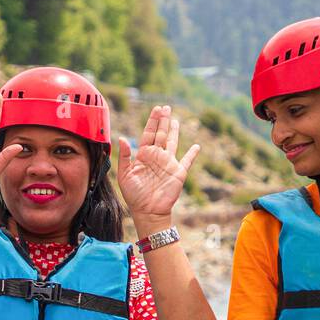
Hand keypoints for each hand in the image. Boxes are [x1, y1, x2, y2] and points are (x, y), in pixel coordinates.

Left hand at [116, 104, 200, 226]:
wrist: (147, 211)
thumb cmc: (134, 196)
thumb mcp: (124, 175)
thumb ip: (124, 157)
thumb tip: (123, 138)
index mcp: (144, 156)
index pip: (148, 134)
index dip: (152, 122)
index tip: (156, 110)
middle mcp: (157, 157)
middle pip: (161, 134)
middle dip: (163, 121)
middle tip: (165, 107)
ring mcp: (168, 164)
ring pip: (173, 142)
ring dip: (174, 131)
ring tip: (175, 119)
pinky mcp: (178, 173)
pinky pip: (187, 161)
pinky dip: (192, 154)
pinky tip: (197, 147)